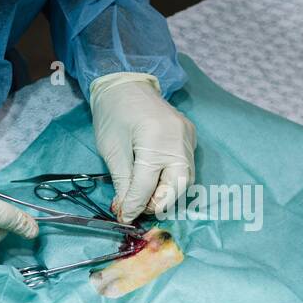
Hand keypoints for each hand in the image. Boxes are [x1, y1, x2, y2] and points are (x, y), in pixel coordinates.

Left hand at [89, 74, 195, 222]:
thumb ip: (123, 182)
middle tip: (139, 208)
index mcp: (157, 141)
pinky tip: (156, 180)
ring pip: (185, 179)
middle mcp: (179, 141)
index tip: (124, 218)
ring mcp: (188, 138)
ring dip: (166, 193)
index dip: (134, 205)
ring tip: (145, 197)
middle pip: (177, 186)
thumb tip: (126, 210)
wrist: (126, 83)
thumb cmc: (114, 114)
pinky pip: (186, 165)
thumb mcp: (112, 150)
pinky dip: (172, 178)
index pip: (148, 186)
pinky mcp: (190, 136)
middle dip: (158, 203)